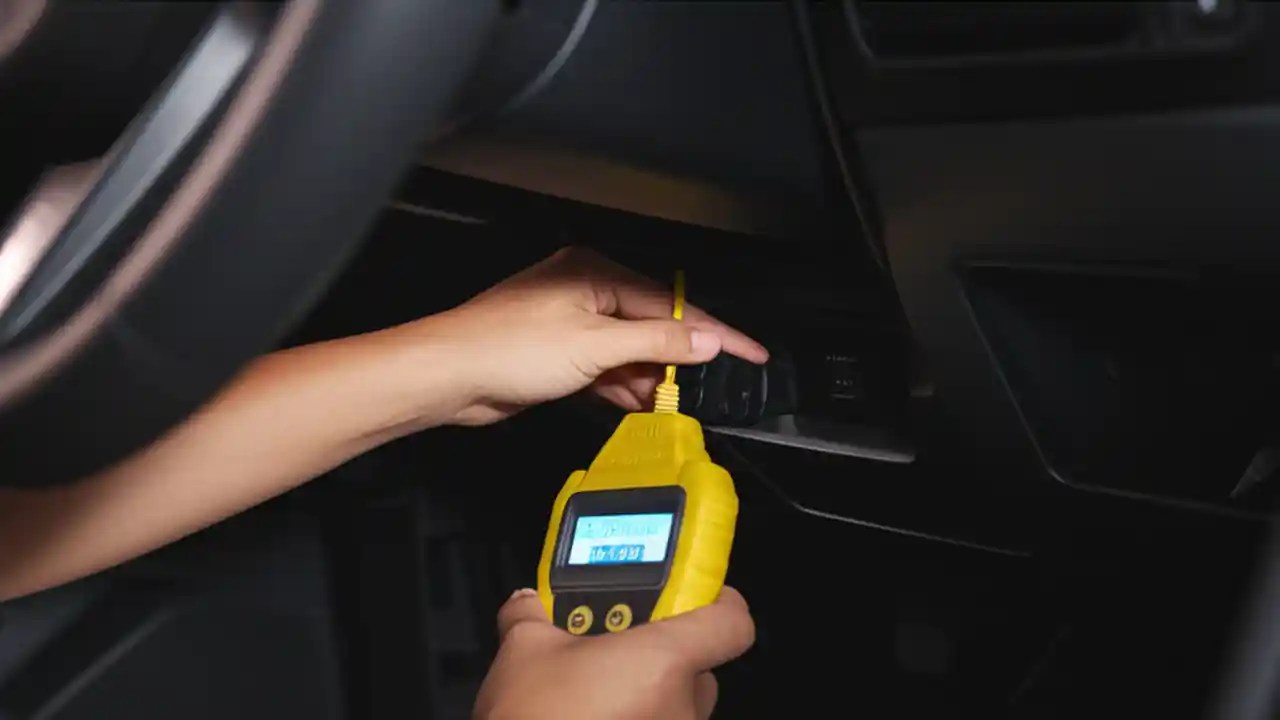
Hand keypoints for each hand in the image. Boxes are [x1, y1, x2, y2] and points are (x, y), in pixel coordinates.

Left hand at [410, 247, 767, 424]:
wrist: (448, 376)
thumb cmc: (505, 347)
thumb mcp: (594, 345)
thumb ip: (655, 343)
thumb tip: (703, 341)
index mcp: (594, 272)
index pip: (670, 303)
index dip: (713, 332)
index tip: (748, 352)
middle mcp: (584, 292)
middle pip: (650, 327)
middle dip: (677, 361)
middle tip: (711, 388)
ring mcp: (568, 324)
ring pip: (627, 353)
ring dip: (648, 380)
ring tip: (672, 406)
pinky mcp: (556, 355)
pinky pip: (603, 370)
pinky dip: (622, 388)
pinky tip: (640, 407)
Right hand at [473, 587, 755, 719]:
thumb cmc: (534, 717)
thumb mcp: (522, 652)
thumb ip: (532, 614)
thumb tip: (527, 602)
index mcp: (663, 661)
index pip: (732, 624)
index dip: (720, 603)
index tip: (697, 595)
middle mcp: (683, 708)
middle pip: (698, 670)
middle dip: (661, 659)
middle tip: (617, 653)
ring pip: (677, 709)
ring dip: (648, 699)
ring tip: (597, 696)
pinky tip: (596, 719)